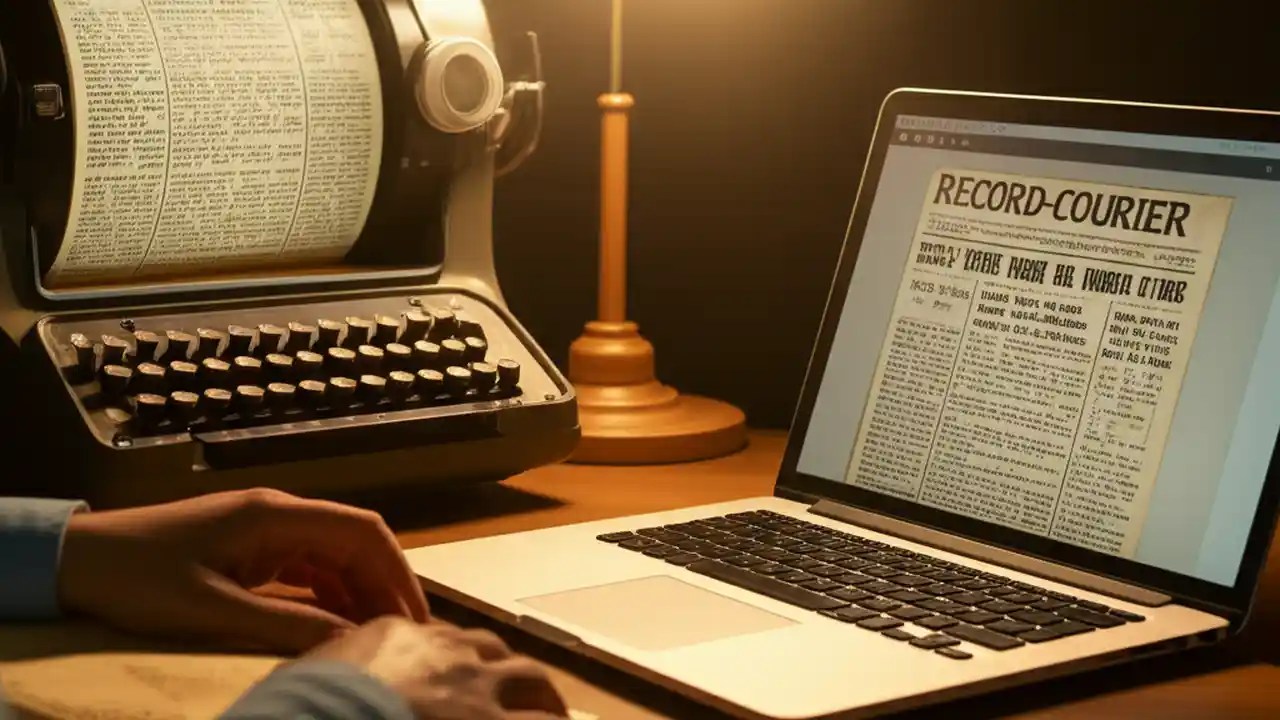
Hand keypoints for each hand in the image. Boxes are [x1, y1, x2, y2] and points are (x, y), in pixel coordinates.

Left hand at [57, 488, 428, 652]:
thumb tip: (350, 641)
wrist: (79, 560)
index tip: (417, 617)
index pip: (362, 531)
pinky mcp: (251, 549)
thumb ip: (286, 623)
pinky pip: (308, 569)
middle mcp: (279, 514)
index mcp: (276, 515)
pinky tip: (335, 627)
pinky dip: (329, 596)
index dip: (398, 572)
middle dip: (385, 587)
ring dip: (359, 594)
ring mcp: (265, 530)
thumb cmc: (140, 578)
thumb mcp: (214, 610)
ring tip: (375, 638)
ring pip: (334, 557)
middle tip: (405, 637)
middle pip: (355, 542)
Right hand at [303, 616, 568, 718]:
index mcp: (396, 636)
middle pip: (496, 653)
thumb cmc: (298, 712)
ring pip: (534, 683)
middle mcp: (446, 652)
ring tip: (554, 718)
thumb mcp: (310, 681)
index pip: (442, 641)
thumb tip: (339, 684)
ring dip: (545, 703)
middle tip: (523, 700)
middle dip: (512, 676)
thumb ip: (339, 673)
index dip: (460, 664)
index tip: (466, 682)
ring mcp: (476, 688)